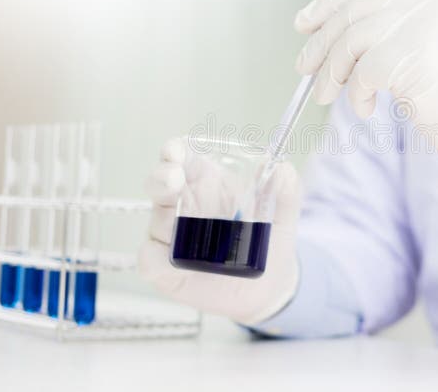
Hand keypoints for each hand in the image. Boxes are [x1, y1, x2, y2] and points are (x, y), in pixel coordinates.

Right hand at [137, 137, 301, 323]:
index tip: (175, 150)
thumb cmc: (269, 241)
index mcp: (208, 183)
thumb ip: (287, 190)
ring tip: (173, 210)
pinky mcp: (166, 268)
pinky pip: (151, 261)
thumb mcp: (283, 214)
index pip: (184, 158)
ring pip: (156, 219)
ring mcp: (173, 236)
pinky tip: (165, 259)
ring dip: (160, 211)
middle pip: (162, 183)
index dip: (176, 150)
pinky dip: (152, 258)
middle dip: (162, 176)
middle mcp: (185, 205)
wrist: (268, 287)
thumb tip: (283, 168)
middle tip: (174, 176)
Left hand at [294, 0, 437, 175]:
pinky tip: (364, 110)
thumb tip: (334, 44)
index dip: (331, 4)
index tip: (303, 24)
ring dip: (331, 72)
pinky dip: (355, 94)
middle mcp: (429, 3)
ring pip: (352, 40)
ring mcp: (424, 26)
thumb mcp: (432, 54)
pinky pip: (362, 72)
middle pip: (354, 12)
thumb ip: (394, 38)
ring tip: (325, 96)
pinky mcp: (415, 56)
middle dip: (321, 42)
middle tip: (303, 69)